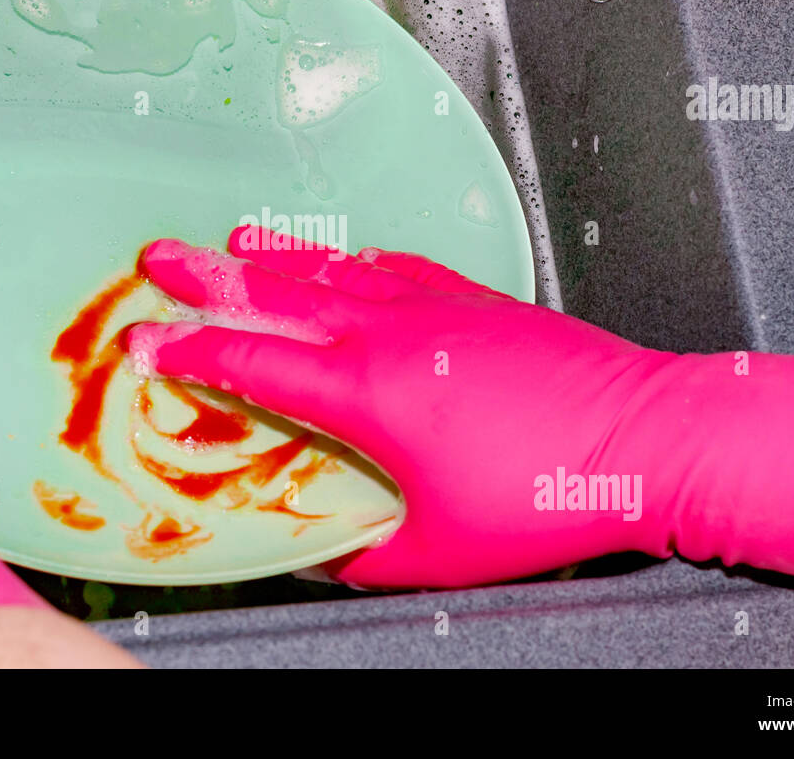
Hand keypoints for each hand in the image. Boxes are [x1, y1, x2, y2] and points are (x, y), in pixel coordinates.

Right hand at [128, 227, 793, 615]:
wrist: (650, 438)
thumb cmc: (550, 495)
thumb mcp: (438, 550)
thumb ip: (364, 554)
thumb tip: (325, 554)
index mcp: (369, 393)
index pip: (255, 363)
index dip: (189, 350)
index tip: (143, 341)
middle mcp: (392, 335)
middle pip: (280, 295)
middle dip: (210, 276)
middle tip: (160, 256)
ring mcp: (437, 308)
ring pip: (336, 270)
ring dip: (277, 255)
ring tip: (234, 240)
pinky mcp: (478, 301)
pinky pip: (398, 268)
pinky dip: (356, 261)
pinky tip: (347, 258)